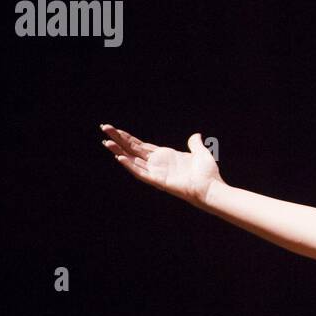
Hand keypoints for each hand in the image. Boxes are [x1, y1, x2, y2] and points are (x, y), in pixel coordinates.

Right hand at [100, 124, 222, 206]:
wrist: (212, 188)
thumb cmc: (207, 174)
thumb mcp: (200, 153)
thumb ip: (195, 144)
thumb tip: (196, 135)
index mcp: (165, 156)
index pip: (141, 145)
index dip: (127, 138)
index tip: (115, 129)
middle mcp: (158, 164)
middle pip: (133, 149)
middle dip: (118, 139)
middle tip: (104, 128)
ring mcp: (156, 172)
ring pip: (132, 160)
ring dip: (119, 151)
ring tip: (106, 142)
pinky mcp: (158, 181)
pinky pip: (141, 173)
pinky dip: (130, 165)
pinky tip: (119, 157)